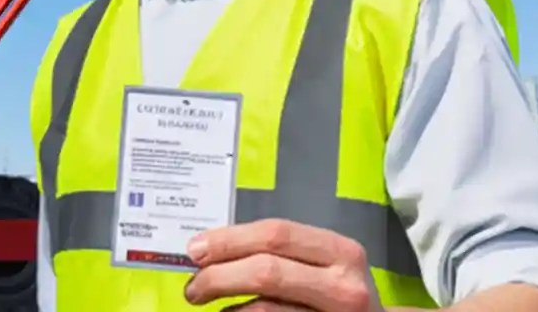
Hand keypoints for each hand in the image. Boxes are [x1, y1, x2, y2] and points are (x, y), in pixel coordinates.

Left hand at [182, 218, 382, 310]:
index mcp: (341, 252)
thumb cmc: (336, 296)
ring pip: (265, 310)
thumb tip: (210, 250)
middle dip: (218, 277)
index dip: (229, 240)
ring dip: (226, 308)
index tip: (194, 249)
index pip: (276, 234)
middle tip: (192, 288)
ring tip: (207, 305)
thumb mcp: (322, 266)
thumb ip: (278, 254)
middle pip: (267, 272)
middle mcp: (344, 286)